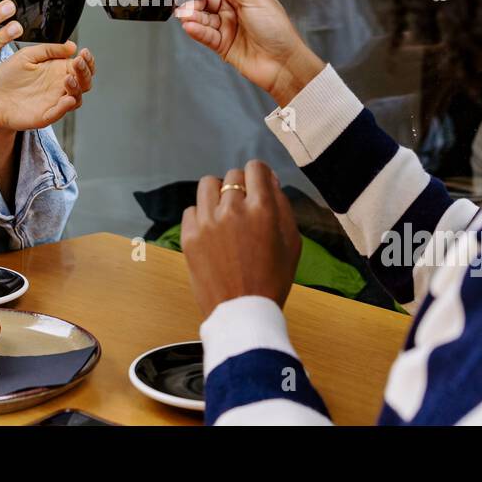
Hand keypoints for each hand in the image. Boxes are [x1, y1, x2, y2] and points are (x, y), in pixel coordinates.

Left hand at [0, 42, 95, 131]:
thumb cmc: (9, 78)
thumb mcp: (26, 55)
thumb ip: (48, 50)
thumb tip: (71, 45)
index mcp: (58, 70)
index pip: (81, 66)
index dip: (87, 60)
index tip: (84, 52)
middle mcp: (60, 86)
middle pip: (84, 82)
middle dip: (85, 72)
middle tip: (78, 62)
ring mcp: (54, 101)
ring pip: (77, 98)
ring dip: (77, 88)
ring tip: (69, 79)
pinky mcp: (46, 115)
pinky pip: (59, 112)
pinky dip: (65, 106)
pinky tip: (67, 98)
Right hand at [174, 0, 323, 106]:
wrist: (283, 62)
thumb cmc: (277, 29)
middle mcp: (233, 8)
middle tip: (187, 1)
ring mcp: (227, 26)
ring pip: (201, 17)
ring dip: (191, 15)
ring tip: (186, 15)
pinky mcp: (222, 44)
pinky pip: (204, 34)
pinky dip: (195, 30)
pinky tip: (190, 26)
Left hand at [181, 161, 301, 317]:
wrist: (243, 313)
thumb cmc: (273, 279)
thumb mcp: (292, 242)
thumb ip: (282, 205)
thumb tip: (269, 181)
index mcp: (262, 209)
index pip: (255, 168)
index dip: (259, 175)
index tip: (258, 186)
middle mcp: (232, 209)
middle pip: (232, 175)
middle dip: (240, 187)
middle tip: (244, 208)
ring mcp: (208, 222)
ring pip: (208, 185)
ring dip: (217, 194)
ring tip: (223, 214)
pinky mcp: (189, 236)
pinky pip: (191, 209)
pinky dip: (201, 216)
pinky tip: (211, 233)